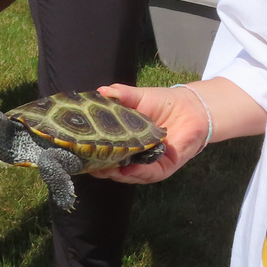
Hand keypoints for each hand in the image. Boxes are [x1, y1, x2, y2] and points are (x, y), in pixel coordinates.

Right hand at [90, 84, 206, 182]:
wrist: (191, 107)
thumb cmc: (162, 103)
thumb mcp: (137, 97)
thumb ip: (121, 95)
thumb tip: (100, 91)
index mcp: (122, 141)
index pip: (102, 151)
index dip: (89, 151)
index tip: (75, 149)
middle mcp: (132, 156)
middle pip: (111, 167)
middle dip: (99, 167)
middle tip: (86, 162)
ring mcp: (146, 164)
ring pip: (127, 174)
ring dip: (115, 172)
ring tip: (104, 168)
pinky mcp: (163, 168)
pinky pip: (149, 174)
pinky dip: (138, 172)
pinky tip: (128, 168)